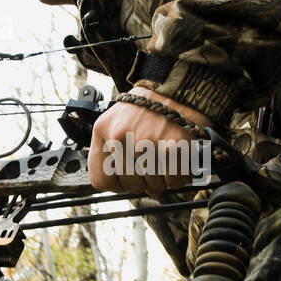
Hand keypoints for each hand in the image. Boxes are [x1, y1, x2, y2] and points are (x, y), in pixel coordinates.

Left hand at [88, 86, 211, 195]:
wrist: (177, 91)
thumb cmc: (147, 111)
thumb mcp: (116, 123)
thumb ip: (115, 155)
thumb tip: (140, 188)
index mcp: (103, 131)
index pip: (101, 180)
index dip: (117, 183)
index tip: (128, 176)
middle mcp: (121, 137)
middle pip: (130, 186)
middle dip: (144, 181)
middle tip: (152, 164)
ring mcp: (146, 143)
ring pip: (153, 186)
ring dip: (162, 179)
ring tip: (165, 158)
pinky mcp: (172, 147)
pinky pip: (173, 181)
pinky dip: (179, 175)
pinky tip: (177, 160)